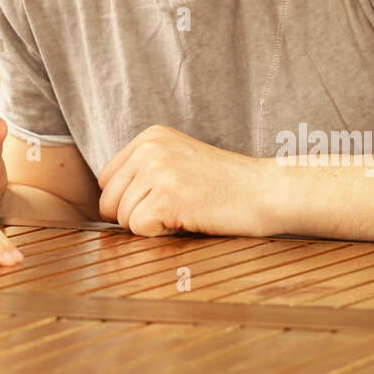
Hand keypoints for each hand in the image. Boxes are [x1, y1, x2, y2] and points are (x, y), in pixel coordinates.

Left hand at [96, 125, 270, 236]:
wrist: (267, 190)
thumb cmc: (226, 184)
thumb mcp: (179, 159)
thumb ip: (144, 171)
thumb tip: (106, 204)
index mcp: (149, 137)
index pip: (107, 180)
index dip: (128, 200)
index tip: (160, 201)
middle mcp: (149, 149)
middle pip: (108, 201)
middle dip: (134, 216)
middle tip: (174, 210)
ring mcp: (158, 171)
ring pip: (122, 219)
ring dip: (151, 226)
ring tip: (185, 212)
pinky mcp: (167, 198)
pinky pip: (138, 230)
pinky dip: (160, 236)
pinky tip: (188, 220)